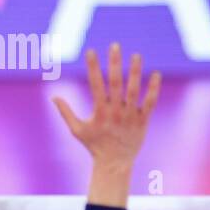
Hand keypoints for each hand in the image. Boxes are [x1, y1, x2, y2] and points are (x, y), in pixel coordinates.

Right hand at [52, 44, 160, 169]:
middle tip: (115, 46)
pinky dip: (153, 90)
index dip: (93, 67)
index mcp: (99, 112)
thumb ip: (66, 112)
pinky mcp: (142, 121)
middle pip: (115, 83)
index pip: (95, 85)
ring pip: (134, 91)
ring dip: (135, 72)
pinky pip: (150, 103)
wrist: (114, 163)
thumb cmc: (94, 146)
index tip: (90, 51)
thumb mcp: (77, 130)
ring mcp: (130, 116)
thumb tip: (53, 96)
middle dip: (114, 63)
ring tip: (136, 56)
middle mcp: (115, 112)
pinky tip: (156, 75)